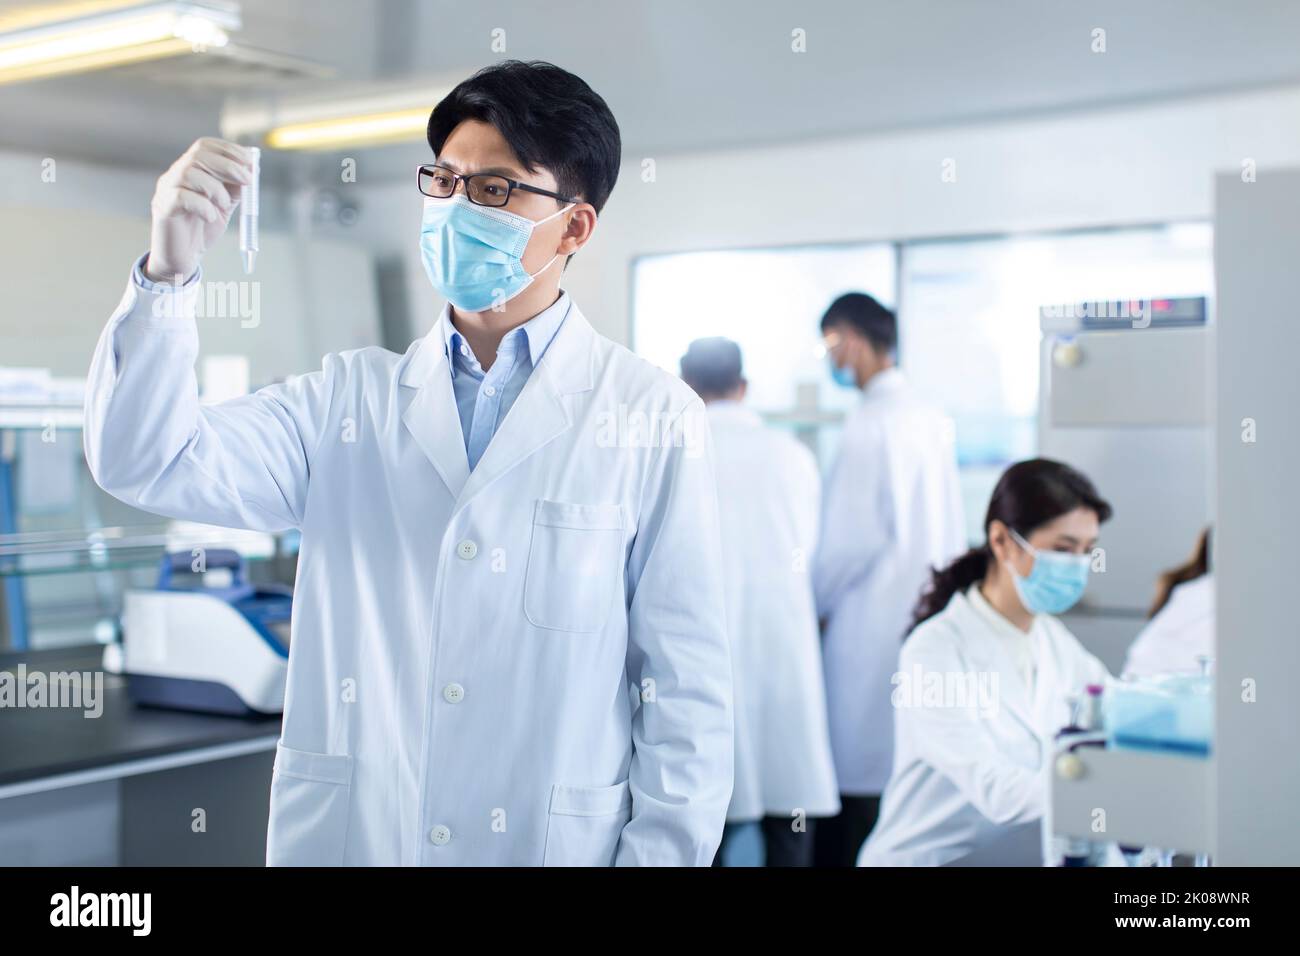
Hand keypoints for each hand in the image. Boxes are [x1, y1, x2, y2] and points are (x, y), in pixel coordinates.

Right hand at [144, 137, 254, 282]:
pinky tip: (210, 217)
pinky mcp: (163, 207)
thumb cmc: (203, 228)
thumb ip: (235, 188)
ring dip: (215, 188)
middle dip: (228, 165)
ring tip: (224, 206)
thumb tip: (251, 169)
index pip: (205, 146)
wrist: (185, 257)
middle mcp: (175, 175)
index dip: (228, 150)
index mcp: (191, 169)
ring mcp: (167, 190)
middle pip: (198, 155)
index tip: (250, 161)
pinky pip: (181, 196)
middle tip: (248, 180)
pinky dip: (202, 205)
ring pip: (189, 173)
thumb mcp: (225, 205)